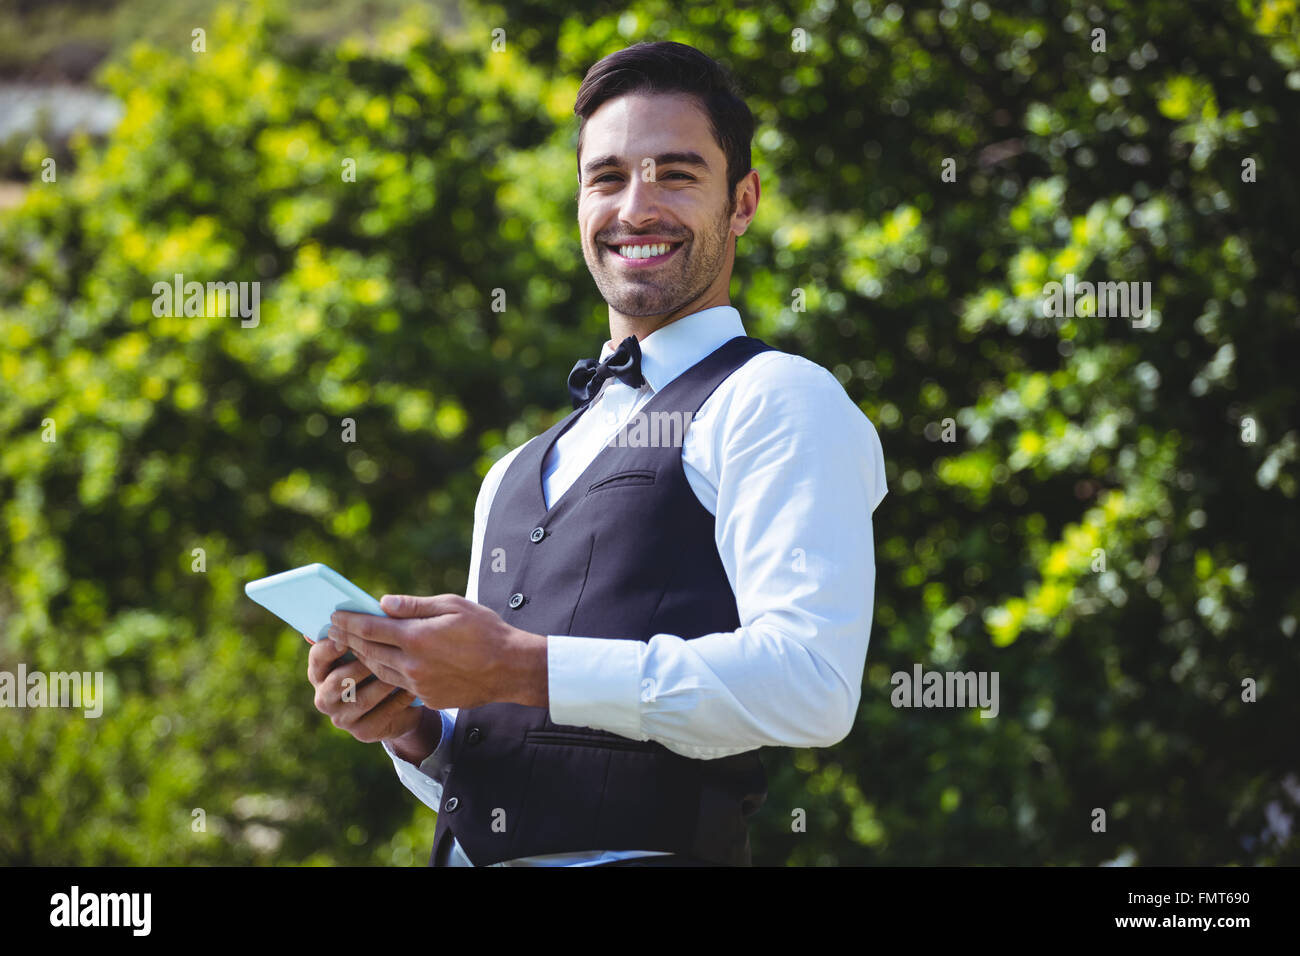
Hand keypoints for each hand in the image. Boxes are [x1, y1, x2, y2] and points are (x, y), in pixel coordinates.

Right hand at [306, 634, 421, 743]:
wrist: (401, 702)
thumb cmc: (385, 662)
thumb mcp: (375, 645)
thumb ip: (367, 629)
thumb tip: (370, 605)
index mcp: (321, 670)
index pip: (317, 656)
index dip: (330, 646)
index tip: (346, 636)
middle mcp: (324, 696)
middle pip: (337, 681)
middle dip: (359, 666)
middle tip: (381, 653)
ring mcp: (341, 718)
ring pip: (360, 699)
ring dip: (381, 684)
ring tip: (402, 670)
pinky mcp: (362, 733)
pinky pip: (379, 716)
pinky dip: (396, 702)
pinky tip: (411, 690)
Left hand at [327, 594, 547, 710]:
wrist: (511, 668)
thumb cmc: (486, 631)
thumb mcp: (453, 605)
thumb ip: (415, 606)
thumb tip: (384, 604)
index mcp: (417, 638)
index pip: (370, 628)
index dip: (349, 621)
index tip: (334, 616)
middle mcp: (412, 664)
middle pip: (369, 651)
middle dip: (350, 639)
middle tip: (335, 630)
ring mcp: (419, 685)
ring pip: (381, 671)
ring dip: (365, 658)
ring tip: (354, 646)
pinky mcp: (429, 698)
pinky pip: (400, 684)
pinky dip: (388, 672)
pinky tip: (385, 663)